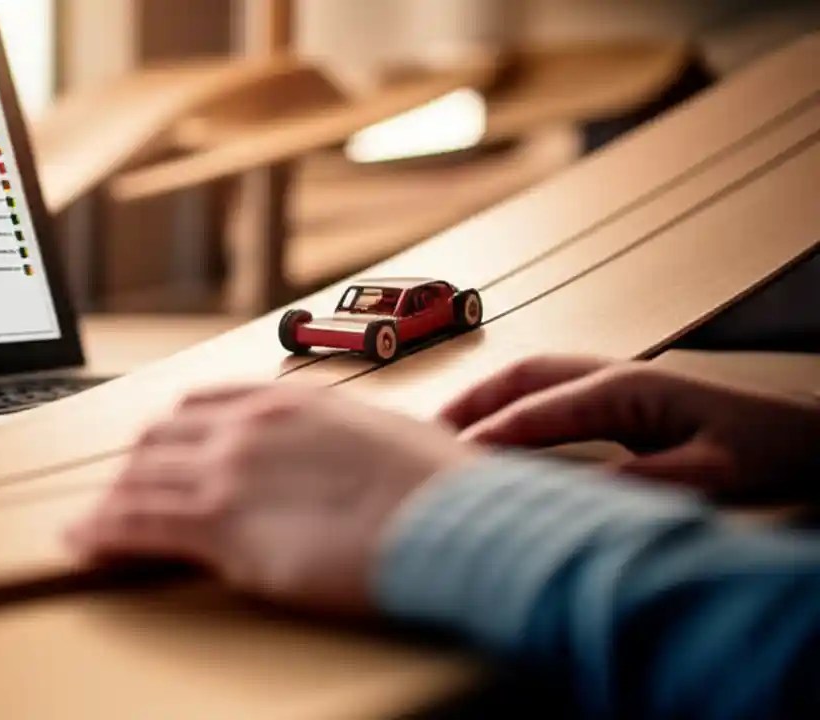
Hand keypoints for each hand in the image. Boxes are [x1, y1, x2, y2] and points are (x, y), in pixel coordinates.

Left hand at [67, 384, 479, 612]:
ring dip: (108, 505)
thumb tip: (342, 463)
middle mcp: (248, 426)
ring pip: (138, 483)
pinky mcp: (222, 527)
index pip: (201, 404)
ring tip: (88, 527)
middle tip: (121, 495)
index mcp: (288, 401)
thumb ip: (341, 442)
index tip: (159, 451)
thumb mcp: (384, 436)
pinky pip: (137, 526)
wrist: (456, 519)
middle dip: (134, 469)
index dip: (170, 434)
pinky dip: (100, 534)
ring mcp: (229, 472)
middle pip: (157, 440)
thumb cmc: (440, 486)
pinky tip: (82, 543)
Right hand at [439, 355, 819, 497]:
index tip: (448, 460)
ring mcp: (616, 381)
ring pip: (533, 379)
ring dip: (487, 400)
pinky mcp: (621, 398)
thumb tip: (570, 492)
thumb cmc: (770, 448)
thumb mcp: (713, 473)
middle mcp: (613, 375)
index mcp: (627, 389)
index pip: (538, 409)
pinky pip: (550, 392)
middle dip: (470, 402)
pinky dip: (513, 407)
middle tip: (423, 433)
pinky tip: (500, 434)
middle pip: (522, 376)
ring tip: (445, 431)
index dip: (490, 434)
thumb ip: (642, 480)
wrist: (809, 433)